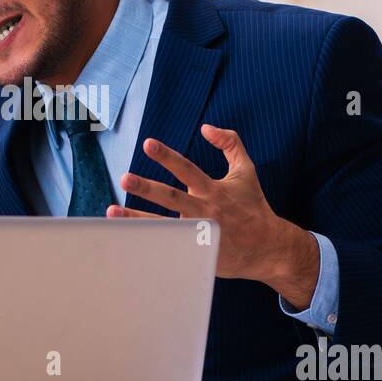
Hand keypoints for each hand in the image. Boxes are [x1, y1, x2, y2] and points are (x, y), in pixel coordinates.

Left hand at [107, 124, 320, 307]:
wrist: (268, 249)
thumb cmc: (254, 206)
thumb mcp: (247, 170)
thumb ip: (230, 143)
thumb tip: (206, 127)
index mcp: (214, 190)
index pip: (187, 169)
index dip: (168, 156)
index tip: (148, 143)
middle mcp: (205, 211)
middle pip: (172, 198)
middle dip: (147, 188)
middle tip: (125, 177)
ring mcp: (199, 235)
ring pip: (163, 225)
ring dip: (137, 218)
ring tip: (113, 210)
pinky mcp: (196, 253)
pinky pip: (168, 248)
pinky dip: (148, 244)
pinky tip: (126, 240)